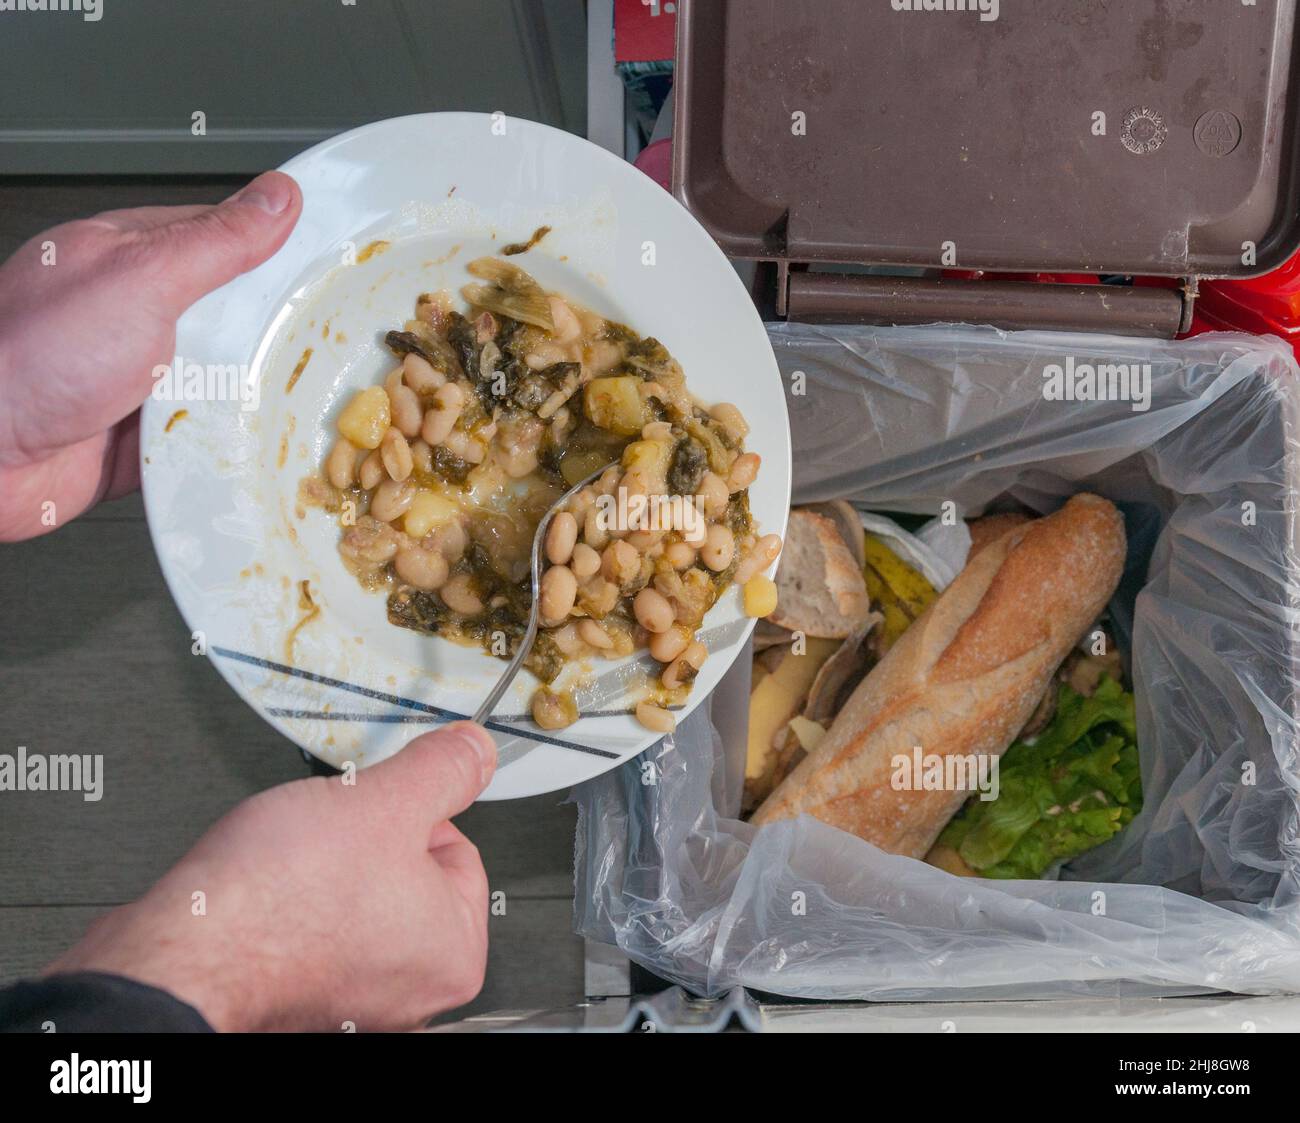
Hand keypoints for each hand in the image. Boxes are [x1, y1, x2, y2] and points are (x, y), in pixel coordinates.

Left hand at [0, 172, 301, 541]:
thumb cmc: (30, 358)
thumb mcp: (140, 279)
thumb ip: (215, 241)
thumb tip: (277, 197)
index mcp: (134, 256)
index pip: (231, 239)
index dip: (286, 253)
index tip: (342, 266)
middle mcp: (140, 315)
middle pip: (239, 317)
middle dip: (277, 335)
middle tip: (326, 345)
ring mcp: (143, 376)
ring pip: (230, 380)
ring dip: (255, 394)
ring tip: (293, 398)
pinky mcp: (147, 435)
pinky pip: (211, 434)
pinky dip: (229, 441)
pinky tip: (252, 441)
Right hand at [50, 722, 496, 1031]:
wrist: (176, 954)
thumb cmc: (274, 902)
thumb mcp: (384, 800)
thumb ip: (442, 770)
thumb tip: (476, 752)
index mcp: (453, 954)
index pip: (460, 852)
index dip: (411, 815)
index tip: (376, 810)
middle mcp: (411, 991)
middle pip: (407, 876)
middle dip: (367, 843)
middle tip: (329, 837)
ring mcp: (352, 999)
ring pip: (355, 898)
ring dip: (326, 869)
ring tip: (293, 865)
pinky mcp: (297, 995)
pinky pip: (309, 927)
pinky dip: (290, 903)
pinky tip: (267, 893)